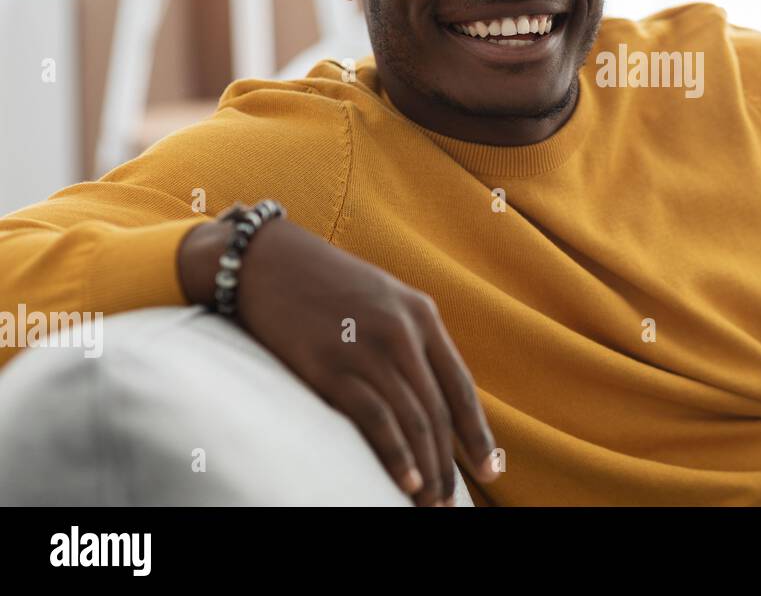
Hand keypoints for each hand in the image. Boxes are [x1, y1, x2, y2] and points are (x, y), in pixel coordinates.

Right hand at [179, 215, 497, 505]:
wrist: (266, 260)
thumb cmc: (326, 284)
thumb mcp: (384, 299)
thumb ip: (411, 339)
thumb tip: (430, 395)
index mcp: (422, 315)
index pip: (460, 386)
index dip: (477, 433)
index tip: (491, 470)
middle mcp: (403, 332)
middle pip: (437, 411)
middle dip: (449, 464)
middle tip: (450, 502)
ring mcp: (367, 348)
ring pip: (412, 420)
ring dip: (425, 469)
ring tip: (429, 502)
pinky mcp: (330, 365)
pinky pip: (375, 419)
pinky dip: (394, 455)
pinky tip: (404, 480)